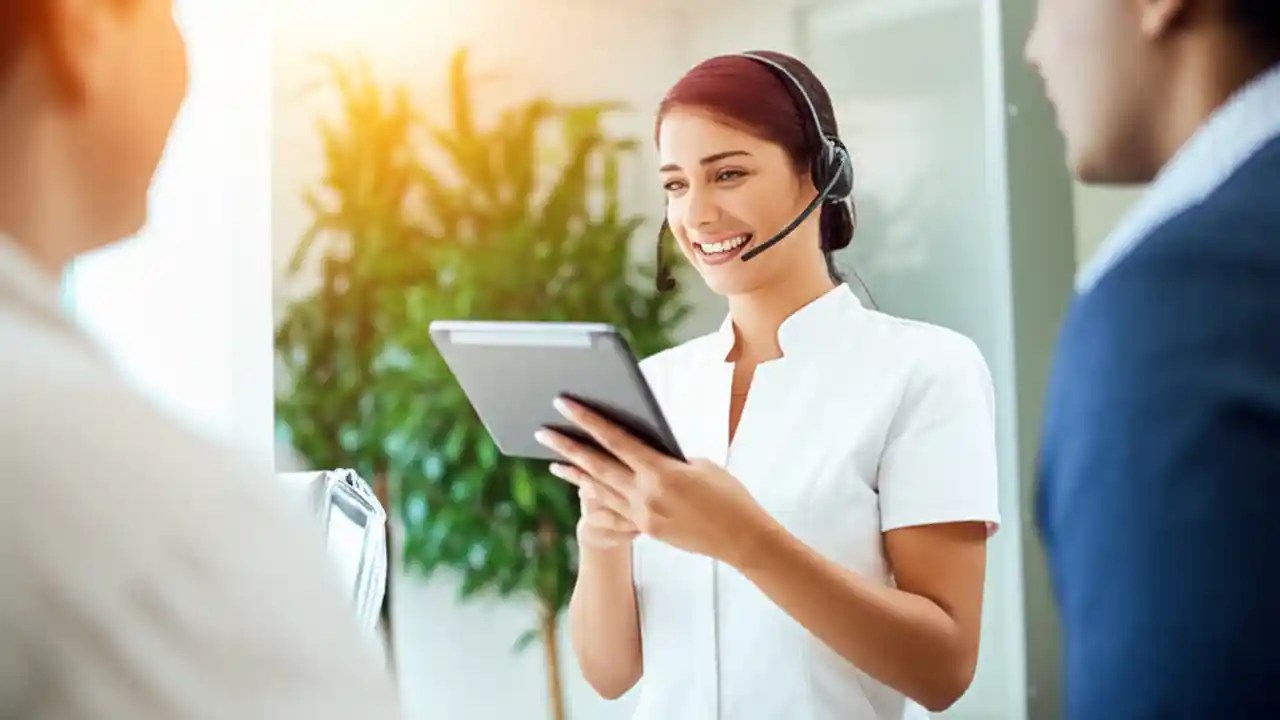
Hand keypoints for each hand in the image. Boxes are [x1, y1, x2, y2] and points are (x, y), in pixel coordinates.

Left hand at [537, 396, 774, 566]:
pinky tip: (583, 489)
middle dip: (568, 447)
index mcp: (661, 472)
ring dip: (575, 475)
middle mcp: (646, 495)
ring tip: (553, 461)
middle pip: (598, 466)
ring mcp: (642, 516)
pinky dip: (596, 497)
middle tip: (543, 431)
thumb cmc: (728, 495)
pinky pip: (614, 510)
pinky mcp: (645, 529)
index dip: (588, 420)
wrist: (742, 540)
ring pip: (600, 490)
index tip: (565, 404)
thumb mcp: (700, 465)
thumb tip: (643, 451)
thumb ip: (668, 457)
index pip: (616, 439)